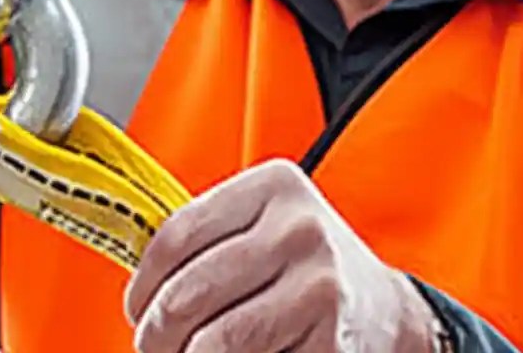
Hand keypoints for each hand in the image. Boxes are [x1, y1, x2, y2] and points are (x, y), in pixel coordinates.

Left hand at [124, 159, 441, 351]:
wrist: (386, 312)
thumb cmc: (308, 269)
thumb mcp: (265, 228)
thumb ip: (208, 240)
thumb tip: (138, 284)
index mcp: (275, 186)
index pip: (176, 235)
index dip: (143, 282)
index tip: (136, 307)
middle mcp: (300, 228)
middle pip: (188, 292)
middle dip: (154, 332)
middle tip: (151, 344)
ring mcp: (319, 284)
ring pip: (212, 340)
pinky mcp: (329, 338)